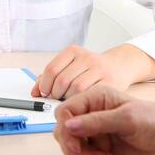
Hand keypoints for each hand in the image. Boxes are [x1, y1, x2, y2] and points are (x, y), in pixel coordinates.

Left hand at [30, 44, 146, 98]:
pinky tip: (81, 103)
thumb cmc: (90, 69)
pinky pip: (90, 95)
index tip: (45, 93)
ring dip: (69, 99)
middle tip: (56, 99)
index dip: (44, 85)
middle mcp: (86, 58)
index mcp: (73, 51)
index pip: (51, 69)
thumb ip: (51, 77)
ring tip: (69, 101)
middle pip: (62, 80)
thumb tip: (34, 91)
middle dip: (55, 94)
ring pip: (76, 89)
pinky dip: (82, 102)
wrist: (119, 66)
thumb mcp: (70, 66)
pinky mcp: (110, 82)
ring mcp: (99, 69)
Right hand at [52, 86, 154, 154]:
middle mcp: (92, 112)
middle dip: (73, 147)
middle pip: (64, 130)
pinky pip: (83, 154)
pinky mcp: (100, 145)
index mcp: (96, 97)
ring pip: (72, 144)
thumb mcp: (127, 119)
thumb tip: (69, 125)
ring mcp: (95, 129)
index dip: (65, 128)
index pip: (66, 110)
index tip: (74, 144)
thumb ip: (96, 122)